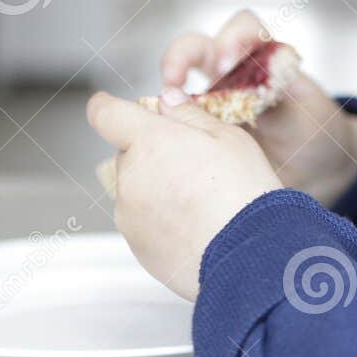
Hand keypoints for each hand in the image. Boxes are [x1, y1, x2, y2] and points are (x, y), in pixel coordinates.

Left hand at [86, 90, 284, 301]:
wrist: (251, 256)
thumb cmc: (244, 193)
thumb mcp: (228, 137)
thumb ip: (190, 114)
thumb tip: (167, 100)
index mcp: (149, 142)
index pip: (105, 113)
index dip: (108, 106)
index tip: (112, 106)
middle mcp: (130, 177)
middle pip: (129, 154)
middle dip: (153, 154)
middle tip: (195, 166)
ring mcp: (130, 215)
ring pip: (136, 189)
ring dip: (158, 189)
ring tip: (202, 202)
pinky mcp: (137, 246)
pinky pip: (143, 222)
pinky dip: (162, 220)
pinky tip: (197, 226)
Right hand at [160, 10, 356, 205]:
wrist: (317, 172)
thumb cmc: (317, 131)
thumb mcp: (309, 108)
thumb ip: (287, 90)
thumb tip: (263, 75)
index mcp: (263, 60)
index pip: (244, 28)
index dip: (233, 37)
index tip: (227, 61)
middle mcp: (232, 75)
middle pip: (196, 48)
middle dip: (180, 56)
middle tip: (174, 80)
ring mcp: (212, 103)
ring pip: (176, 85)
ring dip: (165, 93)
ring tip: (160, 111)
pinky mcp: (200, 131)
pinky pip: (174, 122)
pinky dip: (164, 126)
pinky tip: (165, 140)